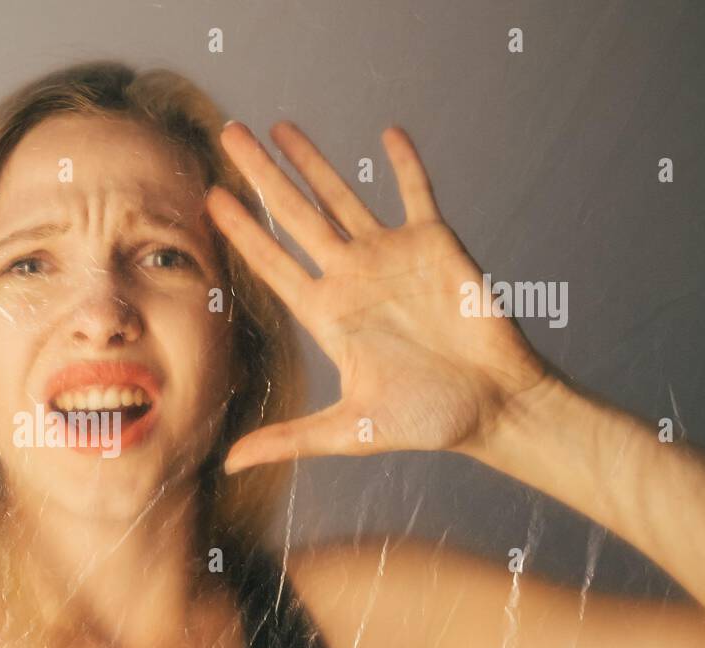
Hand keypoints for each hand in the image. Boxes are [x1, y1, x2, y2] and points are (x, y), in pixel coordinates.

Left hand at [208, 121, 550, 472]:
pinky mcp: (437, 244)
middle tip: (228, 135)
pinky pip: (417, 193)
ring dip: (313, 161)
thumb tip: (229, 464)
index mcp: (327, 315)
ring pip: (343, 196)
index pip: (271, 262)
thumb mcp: (348, 431)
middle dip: (261, 176)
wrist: (496, 405)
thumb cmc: (427, 421)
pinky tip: (387, 134)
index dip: (240, 230)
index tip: (208, 198)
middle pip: (295, 216)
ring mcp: (392, 258)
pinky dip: (404, 164)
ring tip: (280, 126)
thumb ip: (288, 439)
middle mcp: (352, 279)